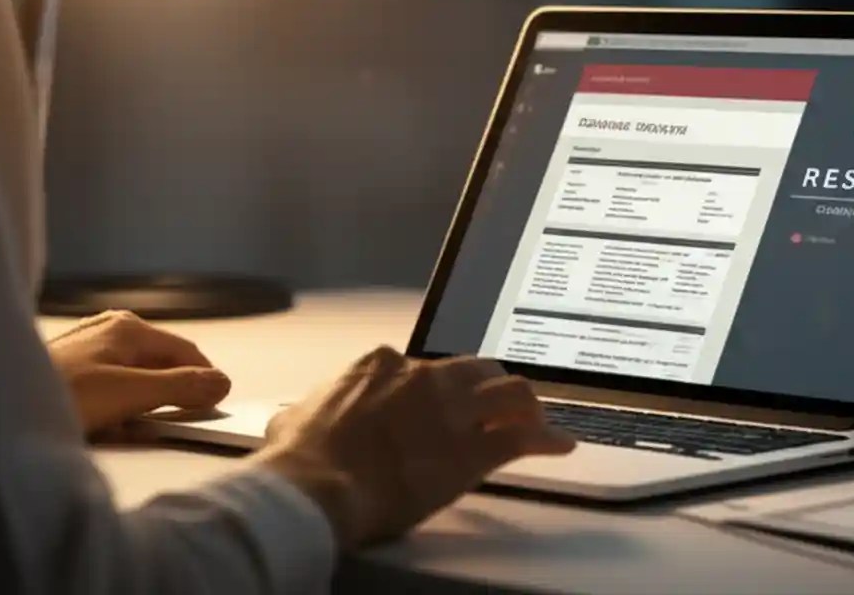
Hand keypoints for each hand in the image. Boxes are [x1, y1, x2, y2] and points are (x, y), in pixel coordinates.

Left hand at [47, 310, 231, 435]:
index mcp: (129, 327)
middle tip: (155, 428)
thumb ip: (181, 388)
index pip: (188, 353)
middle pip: (160, 366)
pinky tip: (100, 427)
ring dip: (136, 409)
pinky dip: (113, 410)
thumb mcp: (131, 395)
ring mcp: (88, 348)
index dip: (205, 382)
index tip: (213, 412)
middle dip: (163, 400)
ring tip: (119, 430)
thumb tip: (223, 382)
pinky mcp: (70, 369)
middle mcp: (110, 329)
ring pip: (134, 380)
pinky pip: (109, 390)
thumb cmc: (61, 396)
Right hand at [256, 347, 574, 547]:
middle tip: (498, 407)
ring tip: (537, 420)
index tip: (442, 402)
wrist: (316, 487)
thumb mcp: (293, 422)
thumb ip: (304, 412)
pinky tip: (560, 446)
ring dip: (527, 405)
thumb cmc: (300, 460)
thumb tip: (292, 416)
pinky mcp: (472, 450)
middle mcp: (422, 377)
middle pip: (475, 370)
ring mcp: (452, 411)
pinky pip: (523, 437)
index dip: (438, 387)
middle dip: (489, 386)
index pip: (423, 367)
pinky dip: (547, 439)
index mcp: (381, 366)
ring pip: (509, 392)